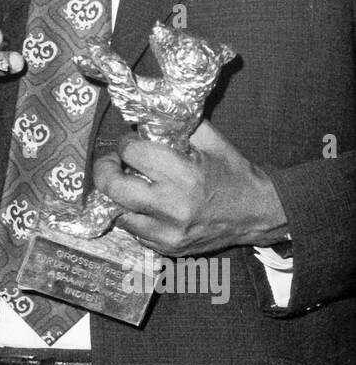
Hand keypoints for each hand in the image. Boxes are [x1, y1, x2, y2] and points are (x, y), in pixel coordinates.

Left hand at [93, 120, 287, 256]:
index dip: (126, 143)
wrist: (259, 213)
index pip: (132, 153)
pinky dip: (132, 216)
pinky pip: (133, 232)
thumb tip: (146, 114)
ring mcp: (169, 233)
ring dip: (116, 196)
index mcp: (184, 176)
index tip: (131, 142)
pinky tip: (143, 205)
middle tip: (112, 162)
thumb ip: (179, 125)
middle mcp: (172, 207)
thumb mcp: (211, 141)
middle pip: (113, 187)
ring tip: (127, 184)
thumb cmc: (234, 173)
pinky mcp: (169, 249)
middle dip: (106, 169)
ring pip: (118, 213)